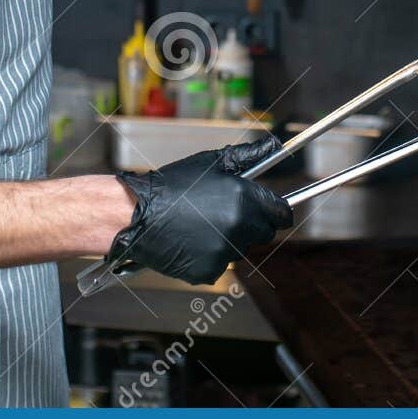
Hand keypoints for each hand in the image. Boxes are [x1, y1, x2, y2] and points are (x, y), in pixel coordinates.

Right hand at [108, 138, 293, 284]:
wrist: (135, 214)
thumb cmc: (173, 186)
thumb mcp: (212, 163)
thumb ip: (248, 156)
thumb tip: (273, 146)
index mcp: (244, 200)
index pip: (281, 213)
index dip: (276, 210)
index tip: (270, 210)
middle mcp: (239, 228)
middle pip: (263, 233)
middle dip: (252, 224)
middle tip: (225, 213)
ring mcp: (224, 253)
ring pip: (240, 249)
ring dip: (229, 240)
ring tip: (201, 225)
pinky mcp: (208, 272)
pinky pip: (219, 265)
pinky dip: (209, 256)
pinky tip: (191, 241)